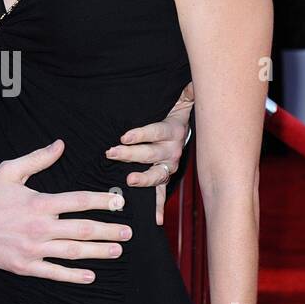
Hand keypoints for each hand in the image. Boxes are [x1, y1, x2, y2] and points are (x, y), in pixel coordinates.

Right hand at [0, 138, 131, 283]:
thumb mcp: (10, 170)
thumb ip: (39, 158)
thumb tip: (61, 144)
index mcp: (39, 202)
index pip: (80, 201)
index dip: (103, 201)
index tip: (120, 202)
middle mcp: (40, 227)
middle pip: (83, 229)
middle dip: (109, 230)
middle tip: (128, 232)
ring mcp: (32, 249)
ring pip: (73, 252)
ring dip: (98, 252)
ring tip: (116, 250)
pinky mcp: (24, 266)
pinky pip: (53, 273)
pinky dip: (73, 276)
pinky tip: (90, 275)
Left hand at [105, 82, 192, 225]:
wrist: (183, 130)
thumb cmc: (173, 114)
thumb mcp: (179, 102)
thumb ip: (185, 94)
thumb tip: (192, 84)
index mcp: (172, 131)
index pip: (154, 132)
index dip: (140, 134)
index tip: (124, 135)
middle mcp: (172, 151)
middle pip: (150, 154)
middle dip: (130, 154)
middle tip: (112, 153)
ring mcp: (168, 167)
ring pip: (155, 175)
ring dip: (142, 179)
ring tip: (129, 181)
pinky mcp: (164, 178)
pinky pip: (161, 193)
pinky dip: (158, 207)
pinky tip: (154, 219)